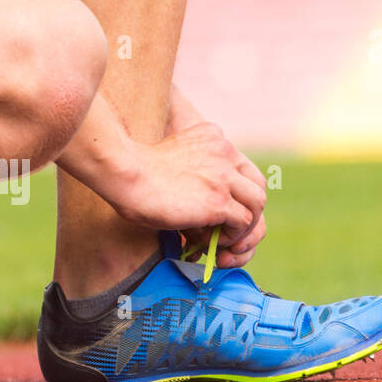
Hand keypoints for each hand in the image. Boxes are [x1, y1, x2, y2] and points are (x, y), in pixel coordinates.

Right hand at [109, 121, 266, 242]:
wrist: (125, 175)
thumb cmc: (134, 172)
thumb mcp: (173, 159)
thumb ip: (193, 170)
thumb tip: (199, 204)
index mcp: (213, 137)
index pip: (241, 167)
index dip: (236, 192)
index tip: (220, 210)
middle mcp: (225, 152)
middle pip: (256, 184)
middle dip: (248, 210)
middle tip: (230, 229)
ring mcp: (224, 176)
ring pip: (256, 204)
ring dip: (244, 226)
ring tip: (223, 239)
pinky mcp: (219, 201)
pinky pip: (243, 222)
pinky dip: (233, 237)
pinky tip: (214, 243)